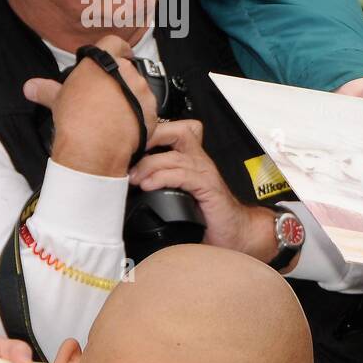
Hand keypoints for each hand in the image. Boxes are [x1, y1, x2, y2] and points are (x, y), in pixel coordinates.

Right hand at [23, 34, 158, 177]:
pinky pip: (148, 109)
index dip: (117, 48)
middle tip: (106, 96)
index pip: (114, 43)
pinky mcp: (153, 111)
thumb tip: (31, 87)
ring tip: (114, 114)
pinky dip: (140, 115)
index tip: (119, 53)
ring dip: (131, 98)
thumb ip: (46, 89)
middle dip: (120, 81)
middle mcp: (126, 73)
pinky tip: (125, 125)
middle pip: (127, 70)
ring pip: (139, 90)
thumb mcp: (57, 99)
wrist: (94, 146)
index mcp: (102, 63)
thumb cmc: (76, 120)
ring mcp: (142, 92)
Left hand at [128, 120, 270, 258]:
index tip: (126, 146)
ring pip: (175, 156)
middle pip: (177, 131)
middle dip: (151, 138)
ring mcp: (205, 174)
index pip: (174, 130)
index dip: (151, 132)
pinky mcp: (209, 188)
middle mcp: (201, 162)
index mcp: (193, 160)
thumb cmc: (208, 217)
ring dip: (149, 165)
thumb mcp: (180, 195)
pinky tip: (148, 186)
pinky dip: (162, 178)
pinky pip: (183, 175)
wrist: (235, 232)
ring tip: (133, 178)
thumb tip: (127, 183)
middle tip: (128, 154)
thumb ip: (162, 183)